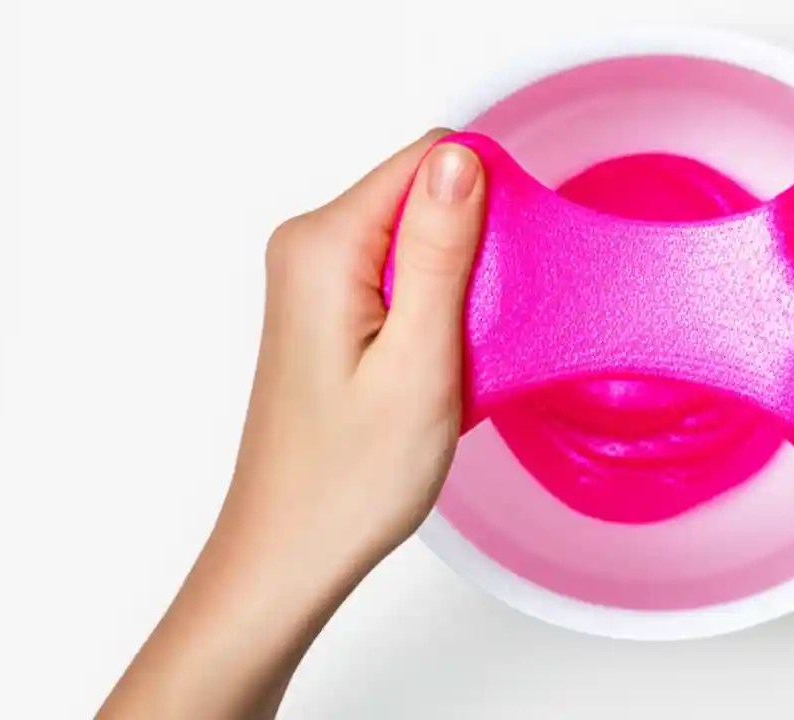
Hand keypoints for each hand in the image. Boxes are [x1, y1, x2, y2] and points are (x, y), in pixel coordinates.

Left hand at [100, 129, 485, 718]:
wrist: (290, 552)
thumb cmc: (349, 479)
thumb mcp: (418, 361)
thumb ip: (438, 251)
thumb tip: (458, 156)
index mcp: (322, 245)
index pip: (428, 158)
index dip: (487, 200)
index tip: (503, 274)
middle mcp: (308, 247)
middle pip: (424, 194)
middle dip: (473, 249)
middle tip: (476, 334)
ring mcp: (313, 279)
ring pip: (419, 237)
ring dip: (457, 288)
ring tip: (453, 361)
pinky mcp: (326, 309)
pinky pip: (402, 275)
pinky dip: (435, 311)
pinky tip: (435, 368)